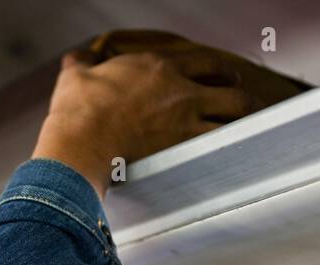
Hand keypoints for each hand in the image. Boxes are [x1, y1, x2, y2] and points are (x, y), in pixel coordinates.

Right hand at [32, 46, 257, 197]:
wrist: (81, 141)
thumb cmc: (77, 109)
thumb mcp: (75, 76)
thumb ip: (81, 64)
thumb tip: (75, 59)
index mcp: (156, 65)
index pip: (203, 60)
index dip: (218, 68)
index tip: (221, 75)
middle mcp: (179, 87)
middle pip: (228, 83)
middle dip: (239, 91)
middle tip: (239, 100)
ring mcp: (185, 115)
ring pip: (235, 111)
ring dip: (243, 118)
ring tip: (244, 127)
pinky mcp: (183, 144)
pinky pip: (220, 142)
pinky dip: (230, 146)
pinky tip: (233, 151)